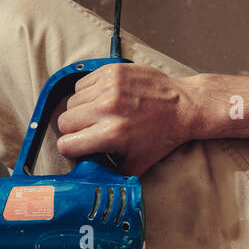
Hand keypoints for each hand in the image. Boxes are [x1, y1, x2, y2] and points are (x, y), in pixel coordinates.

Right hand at [55, 63, 200, 175]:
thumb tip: (89, 177)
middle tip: (89, 131)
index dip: (71, 149)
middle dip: (73, 130)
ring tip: (98, 114)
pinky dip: (87, 93)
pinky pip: (82, 84)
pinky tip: (102, 99)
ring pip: (71, 101)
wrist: (184, 106)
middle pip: (64, 121)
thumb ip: (109, 173)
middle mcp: (107, 108)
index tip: (79, 147)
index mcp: (111, 134)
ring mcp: (109, 87)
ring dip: (80, 110)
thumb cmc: (161, 134)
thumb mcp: (137, 164)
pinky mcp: (112, 71)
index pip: (66, 144)